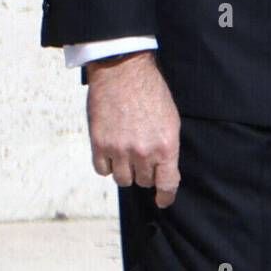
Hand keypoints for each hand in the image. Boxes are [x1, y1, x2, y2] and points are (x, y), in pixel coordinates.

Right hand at [86, 51, 181, 208]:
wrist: (123, 70)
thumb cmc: (150, 90)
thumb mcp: (170, 118)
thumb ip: (166, 146)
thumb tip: (162, 169)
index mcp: (166, 145)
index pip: (167, 184)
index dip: (165, 196)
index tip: (162, 200)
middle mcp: (144, 152)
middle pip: (143, 181)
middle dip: (144, 172)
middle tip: (141, 156)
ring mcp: (120, 150)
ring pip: (122, 179)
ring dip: (124, 170)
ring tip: (125, 152)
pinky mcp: (100, 145)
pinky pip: (102, 170)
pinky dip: (106, 164)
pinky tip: (110, 151)